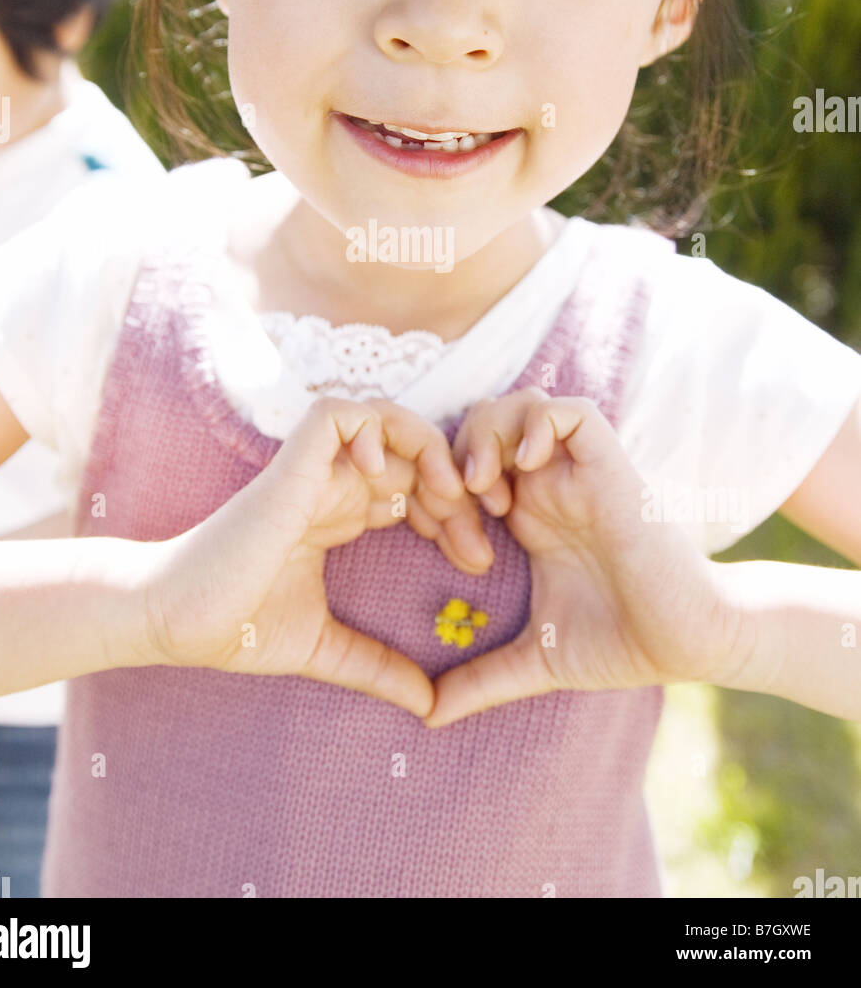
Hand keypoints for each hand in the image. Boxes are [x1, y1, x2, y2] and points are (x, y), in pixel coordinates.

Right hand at [141, 396, 488, 715]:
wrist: (175, 622)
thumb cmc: (237, 627)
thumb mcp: (326, 649)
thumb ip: (377, 667)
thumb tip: (429, 705)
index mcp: (342, 513)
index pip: (419, 490)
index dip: (457, 515)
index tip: (478, 562)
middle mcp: (332, 485)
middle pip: (415, 455)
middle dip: (458, 490)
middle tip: (477, 542)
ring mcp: (311, 471)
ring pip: (384, 417)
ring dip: (427, 447)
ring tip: (449, 495)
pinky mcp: (289, 466)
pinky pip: (338, 414)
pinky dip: (372, 427)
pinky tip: (386, 478)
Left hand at [423, 389, 745, 726]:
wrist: (692, 642)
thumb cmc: (623, 643)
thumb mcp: (536, 660)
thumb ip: (482, 680)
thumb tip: (427, 716)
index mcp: (528, 515)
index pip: (466, 462)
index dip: (438, 483)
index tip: (433, 529)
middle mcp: (549, 485)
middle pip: (486, 419)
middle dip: (455, 449)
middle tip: (453, 500)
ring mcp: (579, 471)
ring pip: (522, 403)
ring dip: (490, 432)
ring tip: (485, 485)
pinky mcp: (609, 465)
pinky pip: (569, 411)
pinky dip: (538, 424)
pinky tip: (523, 469)